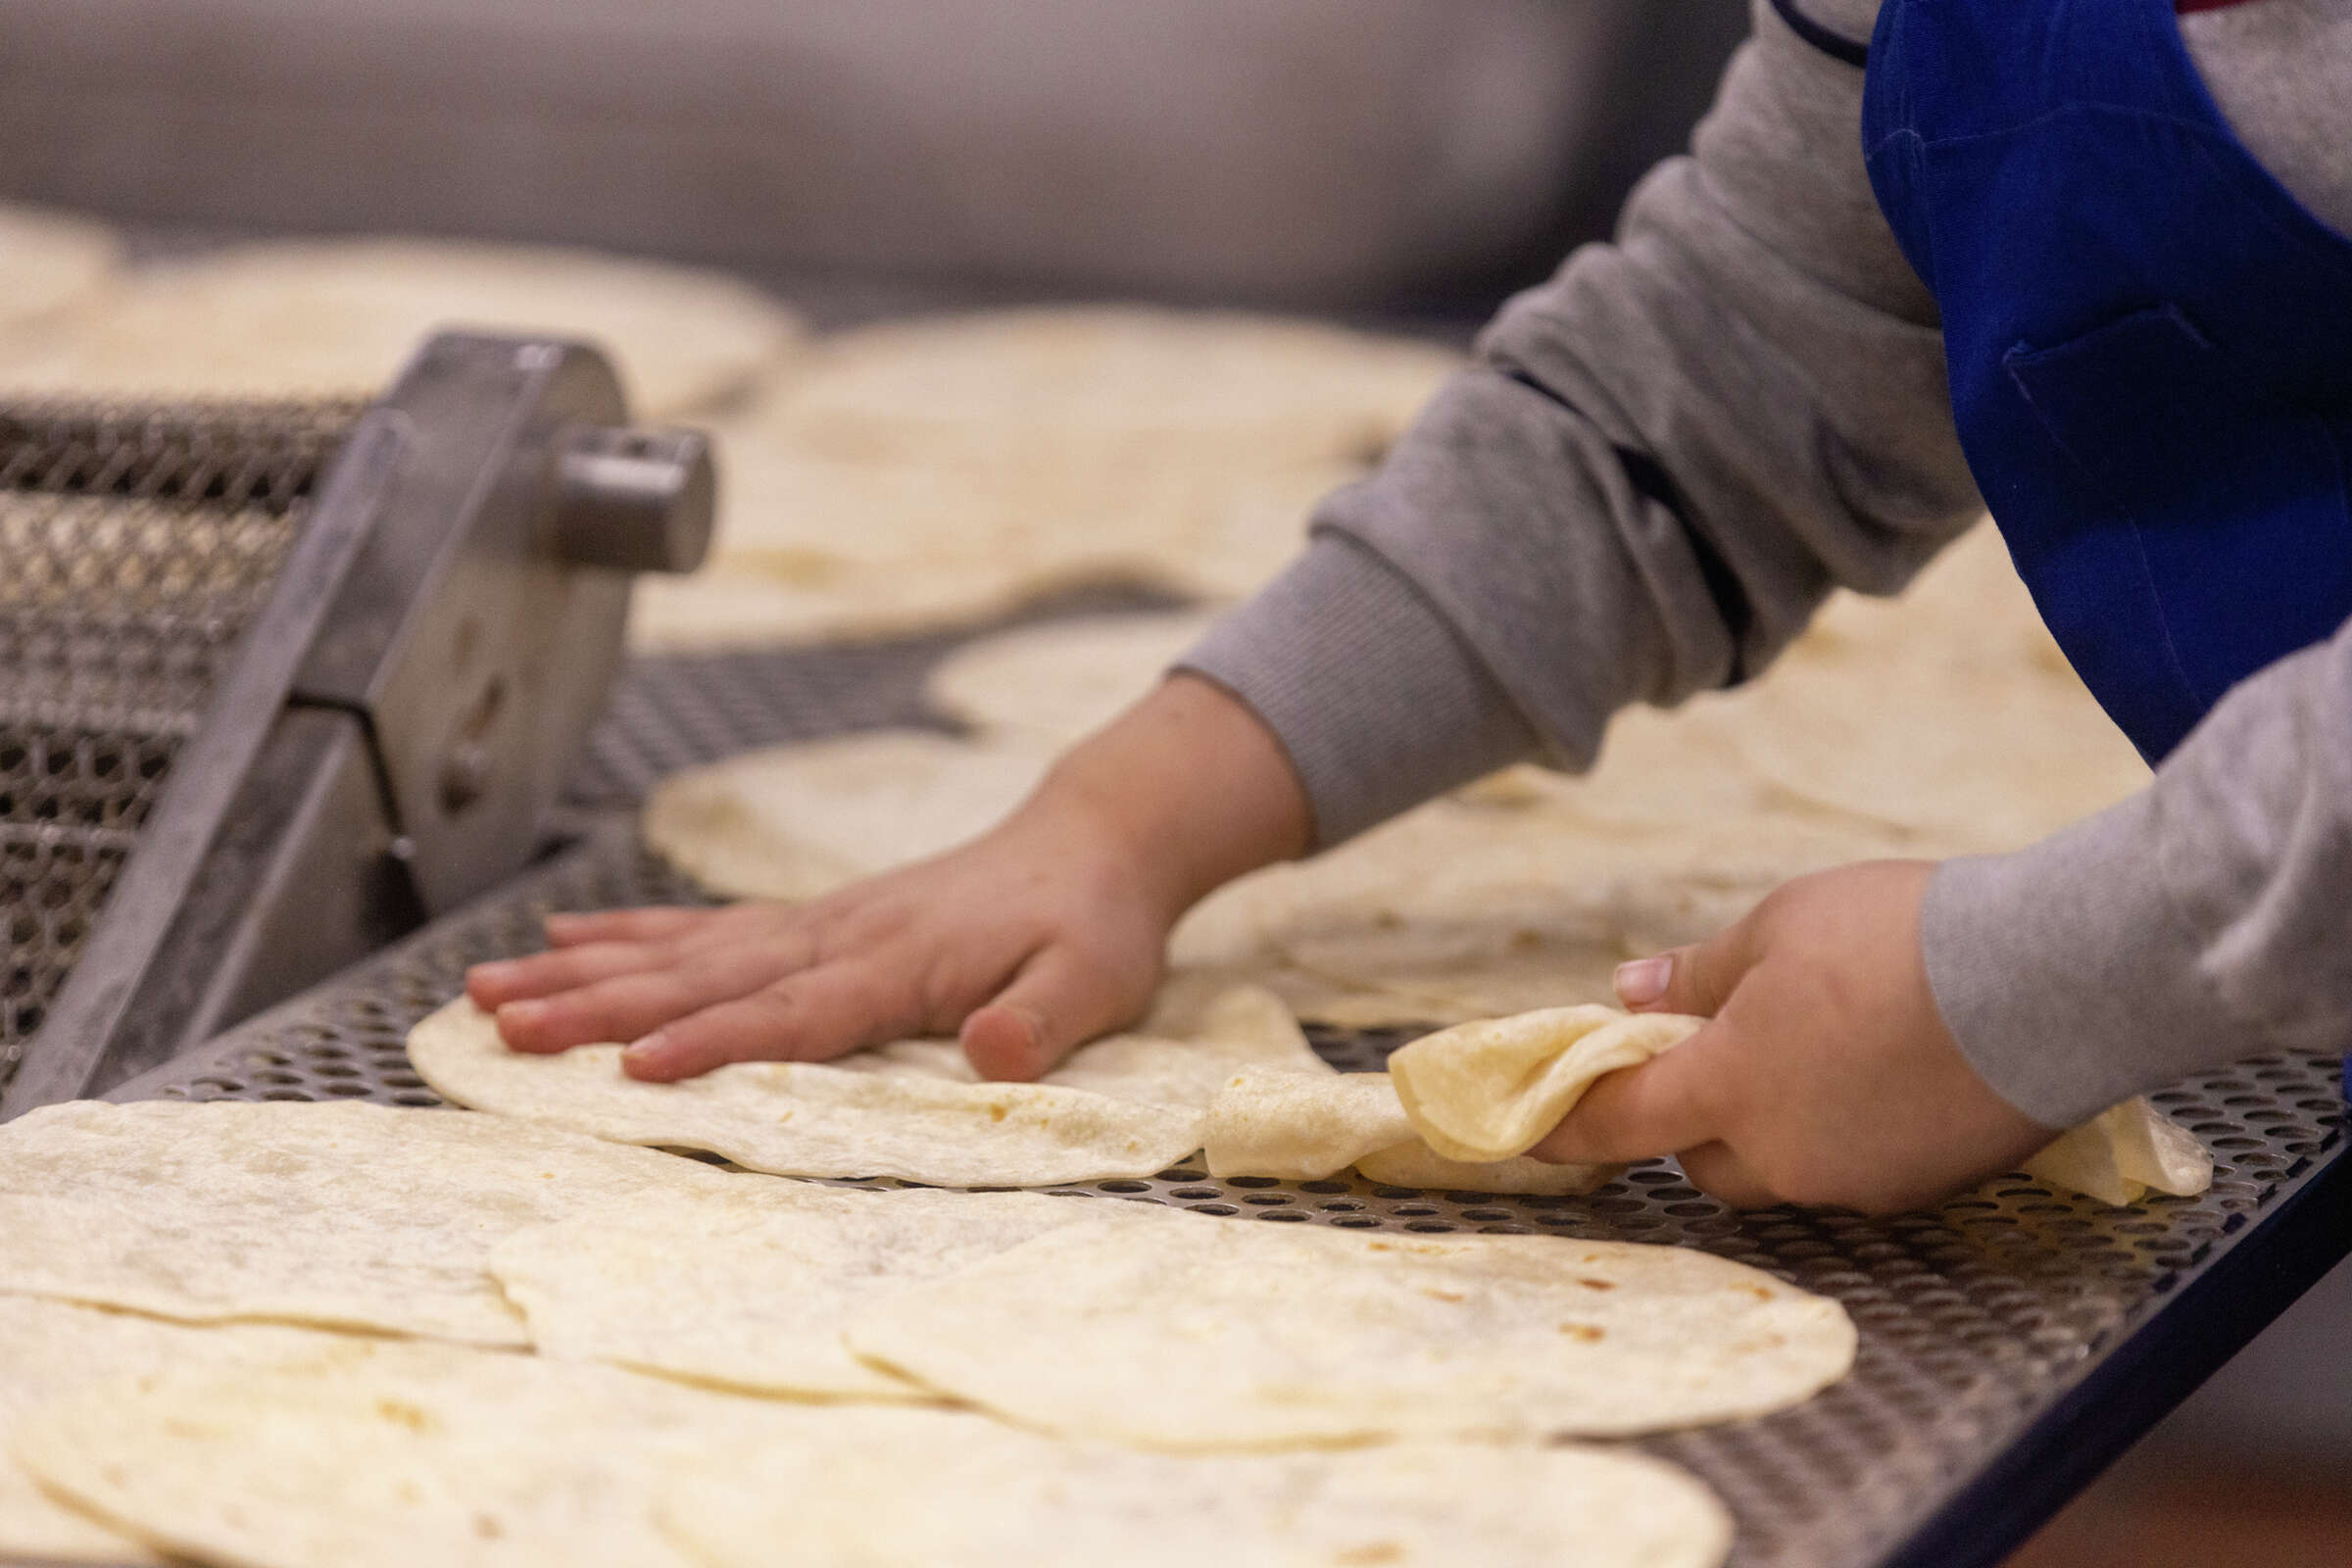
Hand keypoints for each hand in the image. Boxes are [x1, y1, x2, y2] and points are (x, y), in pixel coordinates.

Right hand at [464, 674, 1310, 1082]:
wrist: (1092, 842)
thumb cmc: (1095, 926)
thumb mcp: (1096, 982)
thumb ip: (1042, 1020)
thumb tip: (991, 1050)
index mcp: (898, 964)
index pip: (791, 1013)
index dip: (712, 1043)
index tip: (630, 1069)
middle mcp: (838, 936)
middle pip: (702, 977)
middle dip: (595, 1004)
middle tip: (499, 1024)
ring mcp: (815, 923)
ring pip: (681, 951)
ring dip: (582, 970)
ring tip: (487, 987)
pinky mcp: (810, 920)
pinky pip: (703, 929)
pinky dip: (629, 935)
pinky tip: (562, 939)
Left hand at [1528, 859, 2052, 1213]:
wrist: (2056, 979)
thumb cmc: (1900, 937)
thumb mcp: (1778, 927)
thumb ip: (1695, 975)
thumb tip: (1627, 993)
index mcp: (1729, 1089)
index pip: (1617, 1124)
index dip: (1563, 1126)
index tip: (1524, 1126)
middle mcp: (1785, 1155)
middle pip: (1705, 1156)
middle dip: (1695, 1113)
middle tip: (1722, 1041)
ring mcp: (1859, 1181)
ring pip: (1781, 1168)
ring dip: (1771, 1124)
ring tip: (1817, 1045)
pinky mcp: (1925, 1185)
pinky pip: (1852, 1167)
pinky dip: (1843, 1128)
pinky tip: (1884, 1068)